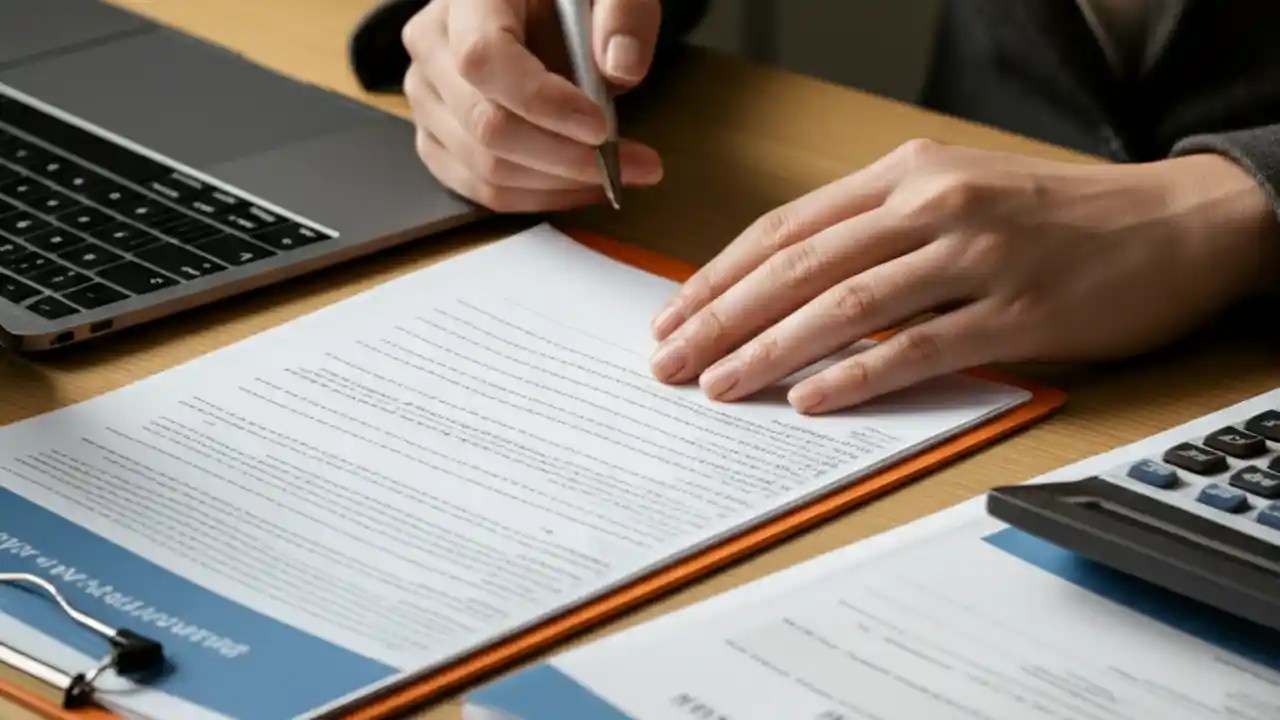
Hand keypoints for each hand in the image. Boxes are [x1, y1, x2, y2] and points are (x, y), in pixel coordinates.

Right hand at [401, 0, 664, 211]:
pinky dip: (537, 197)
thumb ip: (623, 13)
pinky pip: (480, 187)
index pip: (485, 58)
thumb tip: (622, 67)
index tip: (601, 127)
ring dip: (559, 184)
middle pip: (486, 124)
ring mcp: (426, 95)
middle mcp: (432, 45)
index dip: (542, 102)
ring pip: (484, 167)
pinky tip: (580, 186)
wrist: (537, 5)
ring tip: (618, 175)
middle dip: (568, 158)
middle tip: (638, 165)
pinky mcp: (435, 136)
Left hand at [648, 139, 1279, 413]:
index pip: (786, 229)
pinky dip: (857, 375)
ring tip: (719, 385)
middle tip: (670, 360)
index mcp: (907, 174)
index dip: (719, 276)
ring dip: (770, 349)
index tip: (674, 315)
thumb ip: (876, 234)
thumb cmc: (1054, 216)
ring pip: (845, 306)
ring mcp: (975, 257)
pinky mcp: (1018, 311)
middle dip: (721, 317)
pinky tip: (811, 399)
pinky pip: (918, 347)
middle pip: (799, 266)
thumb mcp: (956, 195)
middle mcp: (933, 205)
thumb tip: (788, 294)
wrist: (1176, 222)